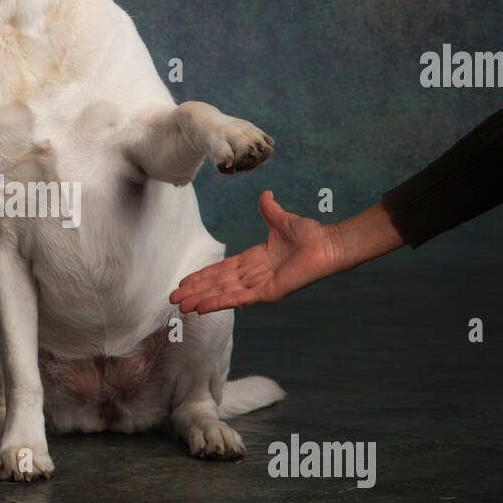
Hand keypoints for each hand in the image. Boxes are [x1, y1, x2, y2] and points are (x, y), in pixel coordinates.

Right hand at [170, 191, 340, 313]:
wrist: (328, 244)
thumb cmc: (310, 234)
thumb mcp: (282, 220)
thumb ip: (269, 210)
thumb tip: (265, 195)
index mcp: (255, 261)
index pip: (222, 271)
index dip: (203, 277)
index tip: (185, 282)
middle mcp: (255, 276)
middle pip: (218, 285)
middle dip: (195, 291)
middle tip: (174, 298)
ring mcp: (260, 287)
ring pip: (223, 293)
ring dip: (201, 299)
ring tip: (181, 306)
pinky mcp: (267, 293)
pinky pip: (238, 299)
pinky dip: (219, 302)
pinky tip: (202, 307)